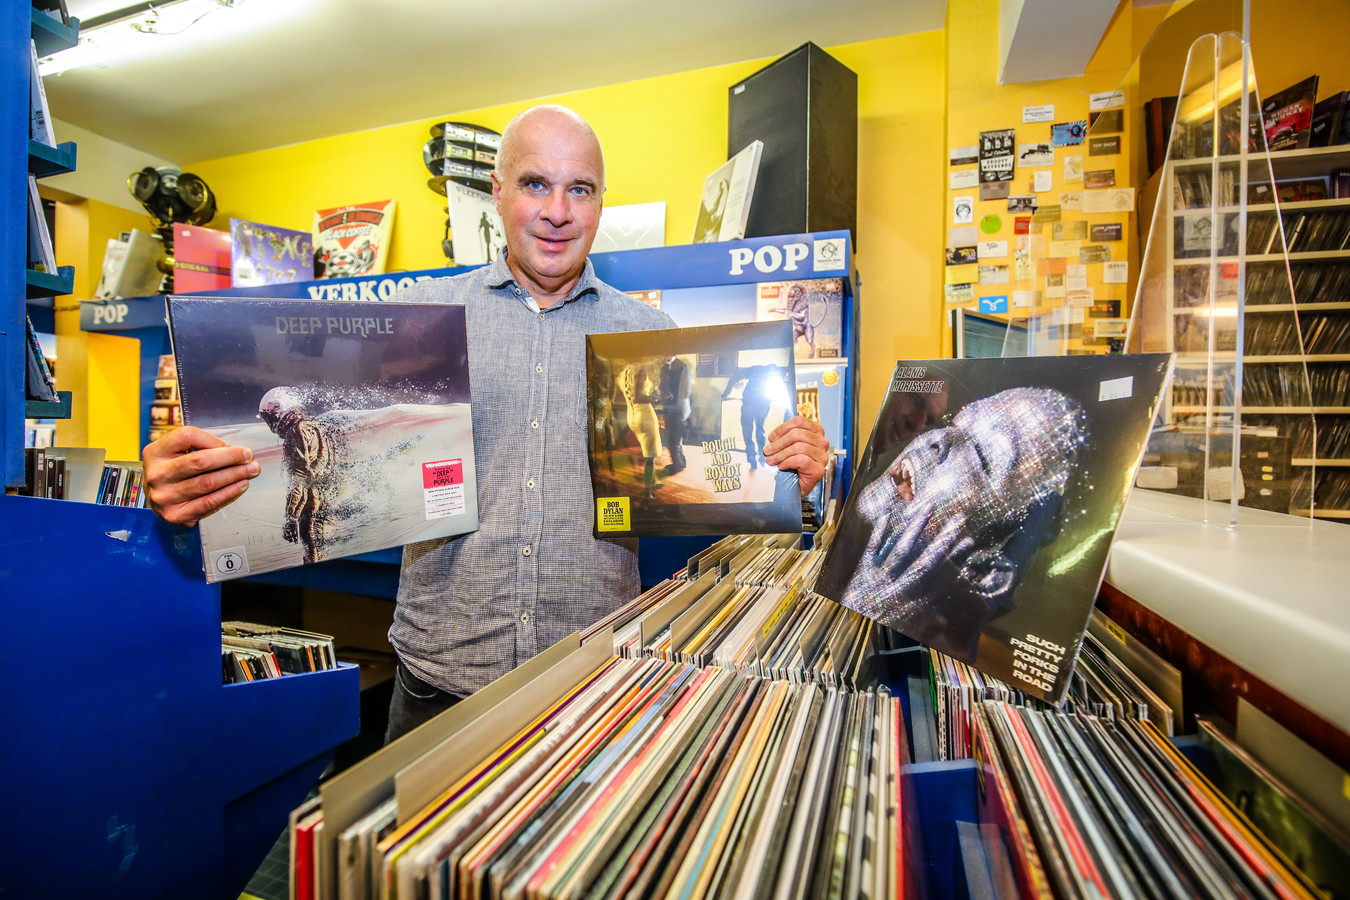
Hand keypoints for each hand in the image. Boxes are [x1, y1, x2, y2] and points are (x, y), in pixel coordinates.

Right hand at [142, 426, 260, 526]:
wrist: (158, 499)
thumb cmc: (174, 471)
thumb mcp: (177, 452)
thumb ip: (201, 446)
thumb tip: (236, 451)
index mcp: (155, 453)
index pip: (187, 437)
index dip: (214, 440)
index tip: (233, 445)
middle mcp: (157, 475)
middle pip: (199, 461)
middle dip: (230, 458)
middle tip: (249, 457)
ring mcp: (164, 497)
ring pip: (207, 483)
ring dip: (234, 475)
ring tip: (250, 470)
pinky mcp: (175, 515)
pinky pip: (208, 503)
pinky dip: (229, 493)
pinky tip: (240, 485)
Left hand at [764, 415, 830, 494]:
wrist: (796, 486)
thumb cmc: (792, 464)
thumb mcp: (789, 446)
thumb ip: (785, 436)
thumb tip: (771, 435)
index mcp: (816, 432)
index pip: (799, 422)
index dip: (783, 428)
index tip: (771, 438)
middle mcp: (822, 442)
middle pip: (797, 434)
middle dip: (779, 443)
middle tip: (767, 451)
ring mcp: (822, 456)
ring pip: (799, 447)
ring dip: (781, 454)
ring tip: (771, 460)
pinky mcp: (819, 470)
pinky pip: (801, 460)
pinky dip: (788, 462)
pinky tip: (782, 466)